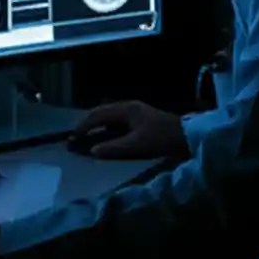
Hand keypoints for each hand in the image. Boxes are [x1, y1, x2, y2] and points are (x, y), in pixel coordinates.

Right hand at [73, 100, 188, 159]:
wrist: (187, 135)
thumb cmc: (161, 138)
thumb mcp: (136, 145)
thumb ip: (113, 148)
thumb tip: (92, 151)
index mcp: (126, 109)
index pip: (98, 114)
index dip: (83, 126)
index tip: (72, 137)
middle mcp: (129, 107)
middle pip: (102, 113)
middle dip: (88, 124)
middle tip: (76, 137)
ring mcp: (136, 112)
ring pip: (110, 117)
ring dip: (98, 127)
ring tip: (87, 139)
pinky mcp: (141, 119)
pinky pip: (118, 122)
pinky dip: (108, 129)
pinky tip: (105, 139)